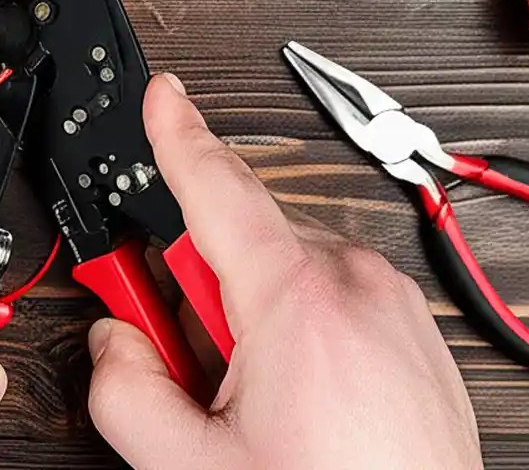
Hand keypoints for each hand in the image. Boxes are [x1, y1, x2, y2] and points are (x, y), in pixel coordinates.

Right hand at [86, 75, 481, 468]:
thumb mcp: (192, 465)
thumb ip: (124, 391)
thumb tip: (114, 343)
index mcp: (296, 299)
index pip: (216, 187)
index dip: (177, 132)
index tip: (161, 95)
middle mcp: (353, 284)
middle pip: (241, 242)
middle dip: (198, 287)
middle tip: (183, 357)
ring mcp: (393, 304)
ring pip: (288, 270)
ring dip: (250, 312)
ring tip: (253, 397)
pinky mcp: (414, 328)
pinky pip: (334, 295)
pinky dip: (299, 325)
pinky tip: (298, 397)